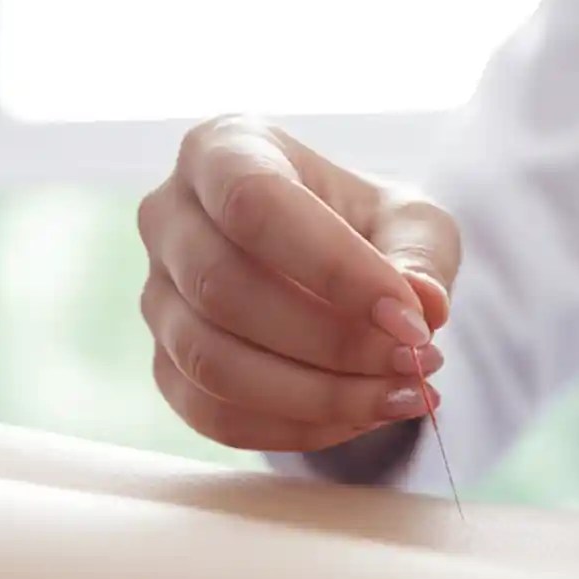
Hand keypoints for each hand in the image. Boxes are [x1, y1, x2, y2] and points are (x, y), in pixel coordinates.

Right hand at [138, 115, 459, 450]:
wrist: (336, 273)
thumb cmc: (370, 229)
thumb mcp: (413, 222)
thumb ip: (421, 257)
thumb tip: (422, 305)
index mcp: (223, 149)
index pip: (252, 202)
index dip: (332, 267)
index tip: (409, 317)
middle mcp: (169, 216)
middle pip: (224, 289)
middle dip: (333, 341)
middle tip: (416, 362)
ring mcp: (155, 296)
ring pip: (213, 363)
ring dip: (319, 395)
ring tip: (401, 396)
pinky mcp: (165, 365)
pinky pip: (215, 415)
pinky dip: (295, 429)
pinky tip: (361, 416)